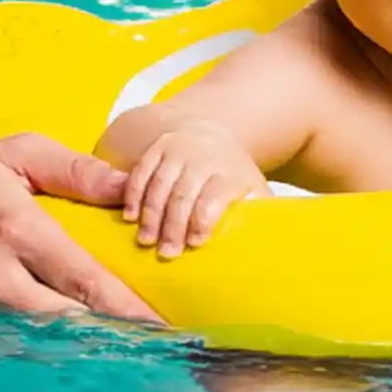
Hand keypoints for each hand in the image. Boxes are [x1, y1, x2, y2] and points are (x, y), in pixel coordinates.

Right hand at [0, 133, 157, 321]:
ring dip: (90, 336)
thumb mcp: (16, 154)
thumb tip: (127, 188)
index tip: (161, 322)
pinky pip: (23, 327)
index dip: (126, 306)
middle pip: (70, 318)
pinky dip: (56, 330)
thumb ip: (76, 171)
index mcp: (17, 230)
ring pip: (47, 330)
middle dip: (117, 331)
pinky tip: (88, 333)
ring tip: (136, 340)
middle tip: (161, 339)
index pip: (83, 278)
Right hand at [124, 119, 269, 258]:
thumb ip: (258, 216)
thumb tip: (261, 246)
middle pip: (184, 193)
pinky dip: (133, 194)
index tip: (195, 243)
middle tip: (166, 253)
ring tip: (146, 241)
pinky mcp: (157, 148)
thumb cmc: (232, 177)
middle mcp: (203, 158)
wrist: (214, 138)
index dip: (203, 220)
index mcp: (230, 172)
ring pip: (160, 184)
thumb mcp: (252, 192)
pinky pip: (141, 172)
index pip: (214, 196)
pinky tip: (130, 217)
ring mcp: (178, 151)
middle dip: (174, 225)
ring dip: (151, 215)